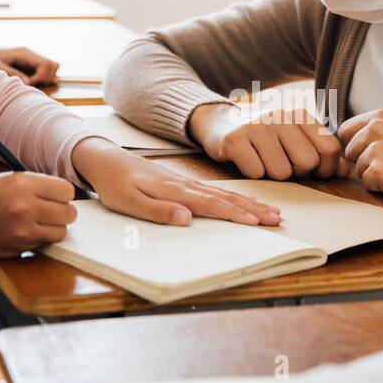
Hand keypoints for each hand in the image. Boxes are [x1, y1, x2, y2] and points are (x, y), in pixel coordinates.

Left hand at [0, 46, 58, 85]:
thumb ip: (10, 73)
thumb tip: (27, 83)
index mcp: (24, 53)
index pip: (47, 64)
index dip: (41, 77)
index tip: (27, 84)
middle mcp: (31, 56)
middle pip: (53, 66)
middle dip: (45, 79)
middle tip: (29, 85)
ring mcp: (31, 61)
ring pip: (51, 70)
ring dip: (44, 80)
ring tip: (28, 85)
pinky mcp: (29, 67)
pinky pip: (43, 73)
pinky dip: (40, 81)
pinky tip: (26, 85)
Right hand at [0, 172, 77, 258]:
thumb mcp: (1, 180)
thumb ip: (31, 186)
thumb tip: (59, 194)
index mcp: (21, 184)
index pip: (66, 191)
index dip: (62, 194)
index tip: (56, 195)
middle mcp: (24, 208)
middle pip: (69, 214)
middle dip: (61, 212)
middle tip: (49, 210)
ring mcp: (21, 232)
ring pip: (60, 233)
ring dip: (52, 229)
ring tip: (36, 222)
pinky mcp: (16, 250)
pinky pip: (41, 245)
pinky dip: (36, 240)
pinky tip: (20, 232)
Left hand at [70, 137, 281, 225]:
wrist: (105, 159)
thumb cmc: (114, 184)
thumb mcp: (129, 202)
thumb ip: (158, 211)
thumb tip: (187, 219)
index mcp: (175, 191)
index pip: (211, 204)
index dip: (235, 214)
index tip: (256, 223)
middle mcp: (186, 185)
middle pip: (226, 199)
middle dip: (253, 209)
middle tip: (277, 218)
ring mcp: (186, 183)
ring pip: (225, 194)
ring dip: (250, 203)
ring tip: (271, 211)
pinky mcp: (183, 183)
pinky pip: (216, 191)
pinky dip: (235, 197)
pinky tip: (246, 201)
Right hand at [189, 102, 348, 180]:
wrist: (219, 121)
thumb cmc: (264, 135)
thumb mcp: (295, 136)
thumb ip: (321, 151)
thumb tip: (343, 170)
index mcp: (300, 114)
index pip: (330, 148)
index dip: (326, 168)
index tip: (314, 171)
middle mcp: (280, 116)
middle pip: (307, 163)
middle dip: (297, 172)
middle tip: (283, 163)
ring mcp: (257, 126)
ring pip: (281, 173)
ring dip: (273, 175)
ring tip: (263, 160)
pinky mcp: (235, 139)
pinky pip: (256, 173)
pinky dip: (253, 173)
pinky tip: (247, 160)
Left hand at [337, 108, 382, 202]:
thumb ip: (374, 130)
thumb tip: (343, 142)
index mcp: (380, 115)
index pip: (344, 130)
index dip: (354, 145)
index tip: (370, 152)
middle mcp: (375, 128)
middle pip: (348, 152)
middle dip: (363, 161)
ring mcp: (376, 150)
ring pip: (357, 170)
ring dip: (374, 175)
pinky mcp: (379, 172)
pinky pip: (367, 185)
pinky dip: (381, 187)